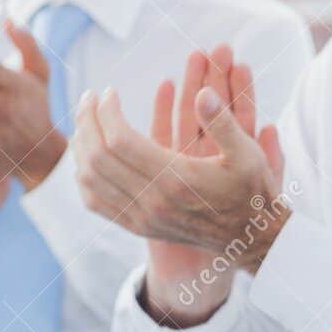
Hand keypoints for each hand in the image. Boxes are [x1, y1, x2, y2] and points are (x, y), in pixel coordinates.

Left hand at [71, 42, 285, 272]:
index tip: (110, 92)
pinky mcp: (138, 227)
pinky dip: (84, 176)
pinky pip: (95, 202)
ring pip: (90, 180)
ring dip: (81, 146)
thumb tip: (203, 93)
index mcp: (176, 180)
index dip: (107, 110)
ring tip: (85, 121)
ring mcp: (143, 218)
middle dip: (88, 121)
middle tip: (89, 98)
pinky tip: (87, 155)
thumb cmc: (250, 191)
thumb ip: (223, 122)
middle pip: (98, 157)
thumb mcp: (248, 154)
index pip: (120, 139)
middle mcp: (154, 202)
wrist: (249, 239)